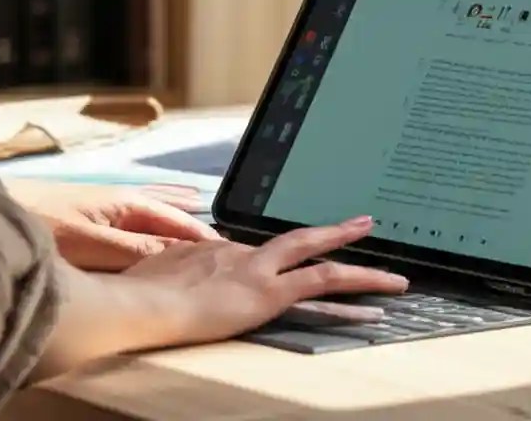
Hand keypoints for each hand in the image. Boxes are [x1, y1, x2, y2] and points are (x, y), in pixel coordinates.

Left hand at [4, 179, 219, 270]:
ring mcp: (97, 207)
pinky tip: (144, 230)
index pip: (175, 219)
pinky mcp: (80, 217)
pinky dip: (147, 223)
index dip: (201, 235)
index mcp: (123, 203)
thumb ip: (133, 247)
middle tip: (220, 241)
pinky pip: (128, 219)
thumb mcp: (90, 243)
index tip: (229, 250)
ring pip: (146, 212)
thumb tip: (178, 250)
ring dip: (170, 220)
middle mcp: (115, 201)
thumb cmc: (36, 224)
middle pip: (164, 210)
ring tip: (195, 223)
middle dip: (190, 223)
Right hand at [122, 215, 408, 346]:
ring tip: (393, 278)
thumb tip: (157, 277)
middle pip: (298, 241)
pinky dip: (352, 298)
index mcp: (214, 249)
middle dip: (333, 233)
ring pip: (322, 266)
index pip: (253, 252)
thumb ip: (166, 272)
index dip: (275, 258)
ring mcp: (259, 272)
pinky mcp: (267, 295)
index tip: (285, 262)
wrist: (143, 302)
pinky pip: (319, 292)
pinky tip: (376, 308)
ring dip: (361, 272)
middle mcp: (243, 253)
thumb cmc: (137, 293)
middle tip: (364, 224)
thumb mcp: (150, 273)